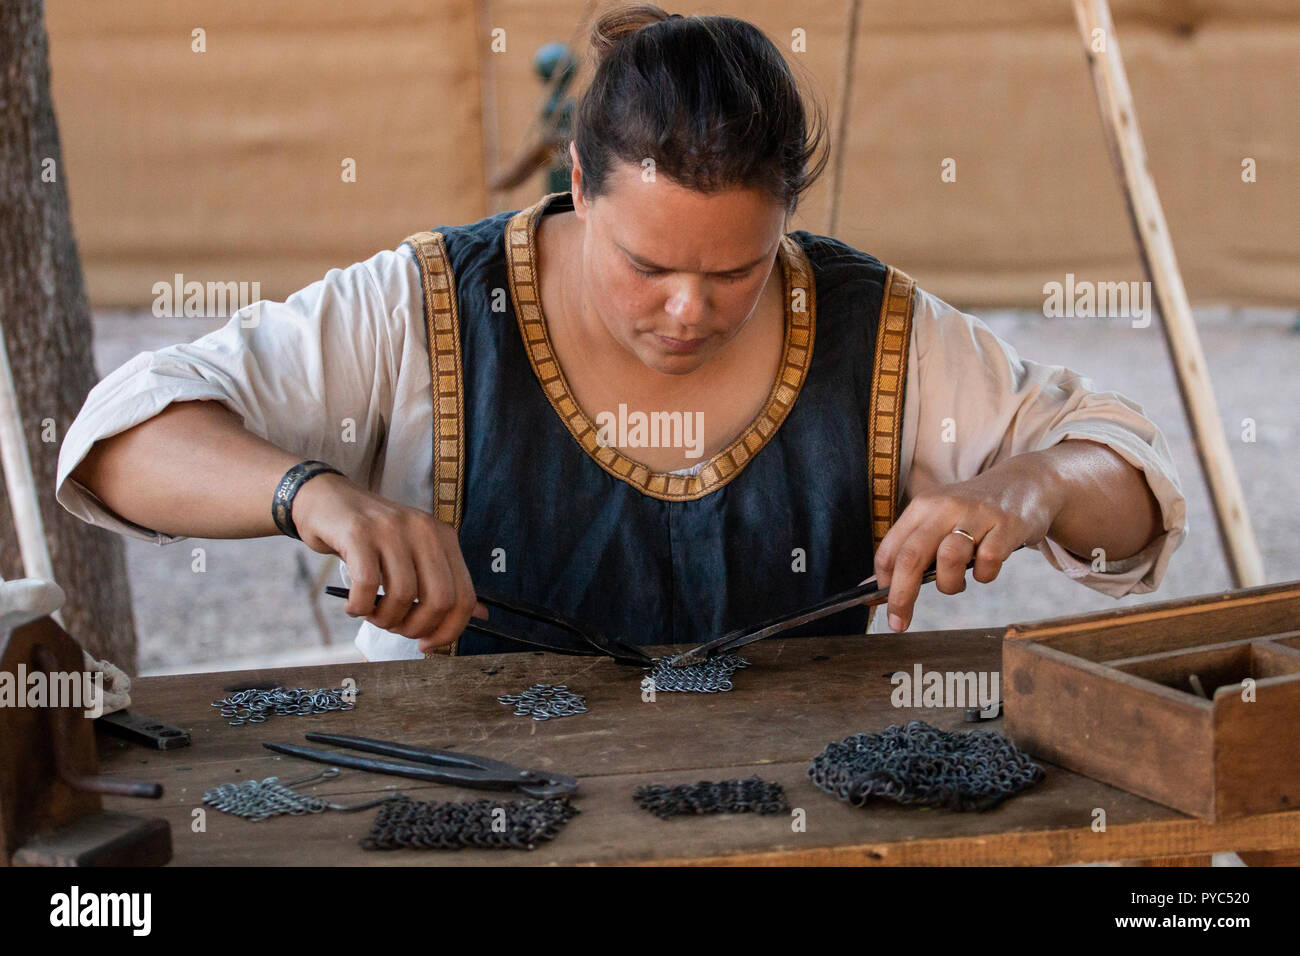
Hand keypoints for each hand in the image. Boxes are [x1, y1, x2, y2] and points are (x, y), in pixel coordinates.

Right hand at [291, 473, 485, 651]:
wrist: (326, 499)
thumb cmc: (371, 537)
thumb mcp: (413, 552)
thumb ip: (442, 580)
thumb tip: (479, 616)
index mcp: (443, 536)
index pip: (464, 596)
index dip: (449, 630)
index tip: (427, 644)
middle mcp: (423, 529)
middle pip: (439, 600)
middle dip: (417, 628)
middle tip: (396, 629)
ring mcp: (391, 529)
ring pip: (402, 596)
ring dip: (384, 620)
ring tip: (371, 614)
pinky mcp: (358, 533)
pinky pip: (368, 586)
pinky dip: (360, 608)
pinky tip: (353, 606)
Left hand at [872, 452, 1063, 631]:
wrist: (1026, 483)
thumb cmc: (974, 512)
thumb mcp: (939, 520)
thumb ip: (912, 549)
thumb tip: (877, 588)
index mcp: (923, 506)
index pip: (890, 548)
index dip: (882, 582)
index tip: (881, 605)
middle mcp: (945, 507)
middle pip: (911, 556)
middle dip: (901, 595)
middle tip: (899, 622)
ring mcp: (977, 515)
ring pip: (948, 559)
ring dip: (949, 584)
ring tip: (956, 584)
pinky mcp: (1006, 525)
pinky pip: (988, 562)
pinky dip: (984, 576)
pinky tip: (984, 570)